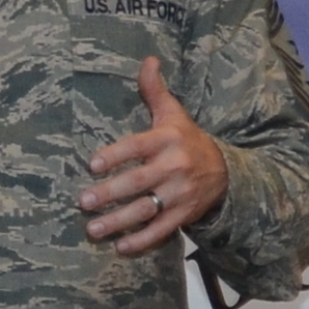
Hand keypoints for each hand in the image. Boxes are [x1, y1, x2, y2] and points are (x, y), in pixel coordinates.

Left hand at [83, 57, 225, 256]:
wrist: (225, 172)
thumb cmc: (187, 140)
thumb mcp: (174, 114)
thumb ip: (155, 90)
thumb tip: (148, 60)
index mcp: (169, 139)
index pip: (138, 146)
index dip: (116, 155)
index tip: (92, 164)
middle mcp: (175, 167)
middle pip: (139, 182)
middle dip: (110, 193)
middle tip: (83, 202)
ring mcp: (180, 194)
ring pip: (147, 209)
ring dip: (119, 222)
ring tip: (93, 230)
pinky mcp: (184, 215)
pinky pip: (162, 230)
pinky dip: (142, 240)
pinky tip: (121, 248)